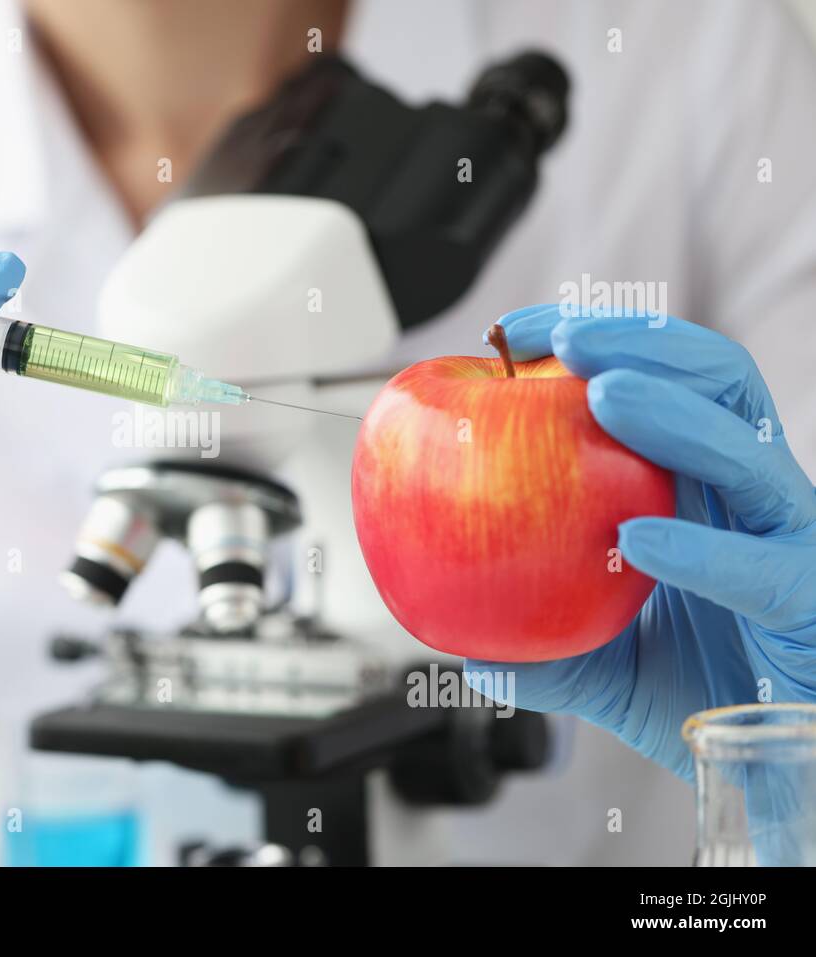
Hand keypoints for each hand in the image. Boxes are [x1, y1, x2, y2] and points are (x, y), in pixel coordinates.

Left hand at [464, 305, 815, 780]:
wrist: (779, 765)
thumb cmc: (705, 695)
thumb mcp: (601, 667)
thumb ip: (538, 650)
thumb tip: (465, 650)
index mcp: (698, 489)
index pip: (658, 384)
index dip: (595, 344)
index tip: (511, 334)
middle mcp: (748, 498)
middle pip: (714, 383)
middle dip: (640, 342)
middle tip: (563, 337)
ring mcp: (789, 541)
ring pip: (749, 448)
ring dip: (674, 411)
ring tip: (603, 393)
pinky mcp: (809, 600)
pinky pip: (762, 565)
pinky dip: (698, 548)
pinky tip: (636, 539)